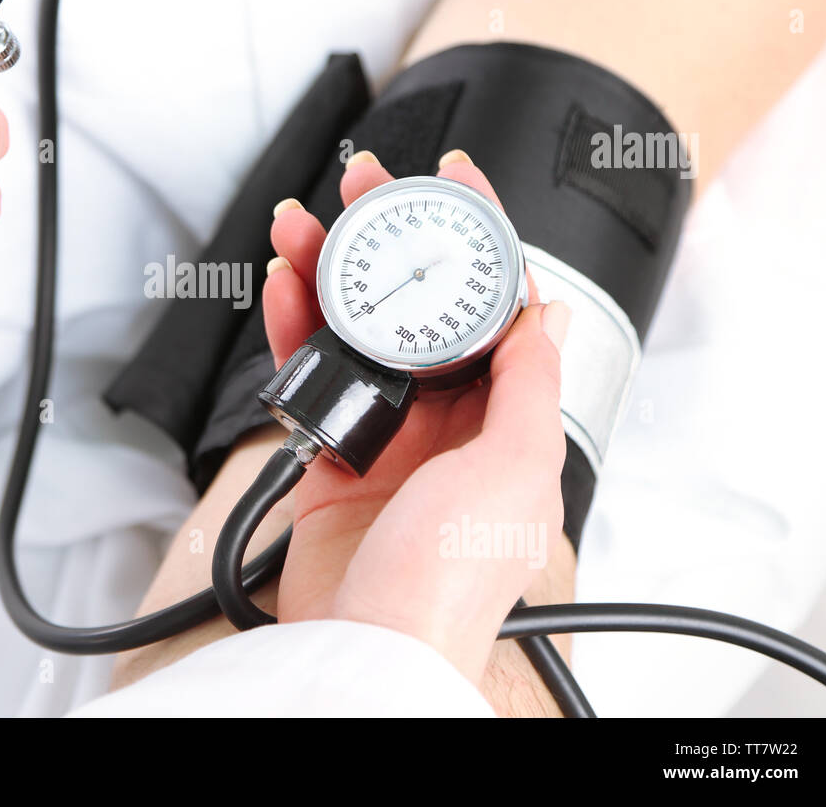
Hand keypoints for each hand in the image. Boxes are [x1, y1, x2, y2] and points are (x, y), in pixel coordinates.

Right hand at [265, 150, 569, 682]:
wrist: (369, 645)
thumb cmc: (451, 581)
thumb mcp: (514, 470)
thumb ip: (528, 385)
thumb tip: (544, 311)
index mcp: (504, 415)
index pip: (494, 303)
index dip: (475, 234)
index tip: (453, 180)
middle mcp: (447, 418)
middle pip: (415, 303)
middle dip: (387, 239)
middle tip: (361, 187)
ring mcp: (386, 433)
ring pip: (354, 330)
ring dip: (327, 273)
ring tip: (299, 228)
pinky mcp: (331, 452)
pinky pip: (309, 375)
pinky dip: (291, 329)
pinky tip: (281, 289)